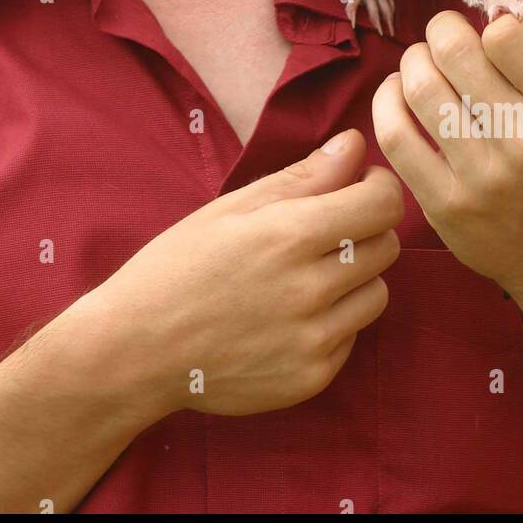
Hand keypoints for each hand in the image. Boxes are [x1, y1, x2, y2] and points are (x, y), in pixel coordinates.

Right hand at [83, 129, 402, 416]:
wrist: (136, 349)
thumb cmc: (178, 266)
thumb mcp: (231, 208)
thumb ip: (303, 177)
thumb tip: (356, 145)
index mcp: (290, 235)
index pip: (382, 202)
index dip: (377, 185)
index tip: (359, 184)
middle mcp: (310, 289)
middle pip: (386, 245)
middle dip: (364, 229)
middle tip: (322, 231)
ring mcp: (313, 339)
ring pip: (376, 293)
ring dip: (354, 278)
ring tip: (304, 275)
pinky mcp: (311, 377)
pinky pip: (351, 336)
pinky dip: (332, 321)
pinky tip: (288, 315)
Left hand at [371, 0, 522, 325]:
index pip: (505, 34)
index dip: (491, 26)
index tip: (493, 38)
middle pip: (454, 52)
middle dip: (442, 33)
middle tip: (447, 40)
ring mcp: (480, 179)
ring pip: (418, 88)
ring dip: (412, 61)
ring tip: (423, 62)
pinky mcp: (442, 206)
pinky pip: (394, 136)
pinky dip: (387, 101)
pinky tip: (398, 92)